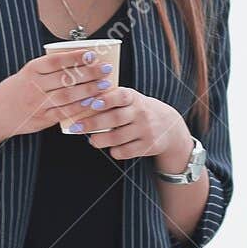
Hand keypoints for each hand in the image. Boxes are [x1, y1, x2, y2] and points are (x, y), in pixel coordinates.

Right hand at [0, 48, 116, 136]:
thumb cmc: (14, 91)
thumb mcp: (26, 74)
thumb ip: (47, 69)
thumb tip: (77, 60)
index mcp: (31, 70)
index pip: (56, 61)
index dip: (75, 57)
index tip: (92, 54)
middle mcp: (34, 85)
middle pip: (66, 77)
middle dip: (89, 73)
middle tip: (106, 69)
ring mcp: (38, 103)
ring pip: (67, 95)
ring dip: (89, 90)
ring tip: (104, 85)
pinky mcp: (41, 119)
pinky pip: (64, 112)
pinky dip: (80, 107)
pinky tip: (92, 103)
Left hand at [70, 85, 191, 167]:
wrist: (169, 126)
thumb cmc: (138, 111)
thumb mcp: (130, 99)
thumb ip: (110, 100)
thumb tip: (80, 104)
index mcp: (133, 98)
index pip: (120, 96)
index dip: (106, 100)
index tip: (92, 104)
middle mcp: (140, 113)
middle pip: (115, 118)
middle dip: (93, 123)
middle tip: (77, 127)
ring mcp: (145, 130)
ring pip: (118, 137)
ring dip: (101, 140)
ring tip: (92, 141)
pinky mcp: (148, 146)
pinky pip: (126, 151)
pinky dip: (115, 151)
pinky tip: (111, 148)